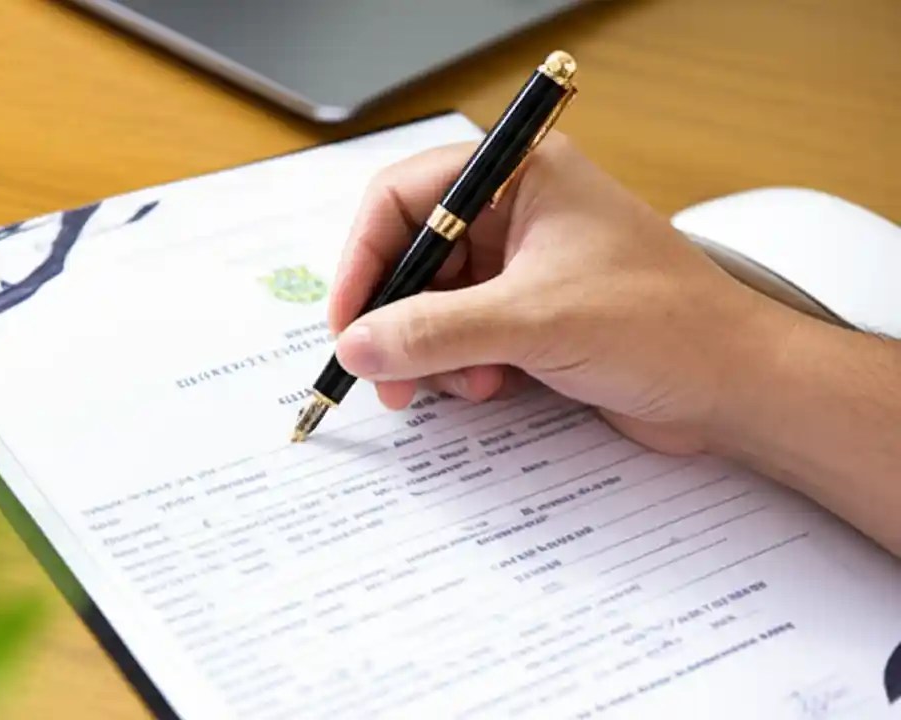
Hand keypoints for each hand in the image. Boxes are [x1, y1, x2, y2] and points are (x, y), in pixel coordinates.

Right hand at [328, 133, 797, 455]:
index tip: (347, 321)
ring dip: (430, 350)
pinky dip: (459, 366)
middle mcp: (517, 212)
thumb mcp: (533, 323)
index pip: (404, 197)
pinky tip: (490, 387)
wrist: (737, 387)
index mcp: (521, 176)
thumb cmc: (663, 326)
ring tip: (461, 385)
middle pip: (413, 254)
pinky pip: (462, 334)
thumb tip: (357, 344)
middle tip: (384, 372)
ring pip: (433, 302)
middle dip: (395, 317)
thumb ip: (434, 332)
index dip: (365, 258)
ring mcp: (524, 265)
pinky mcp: (532, 314)